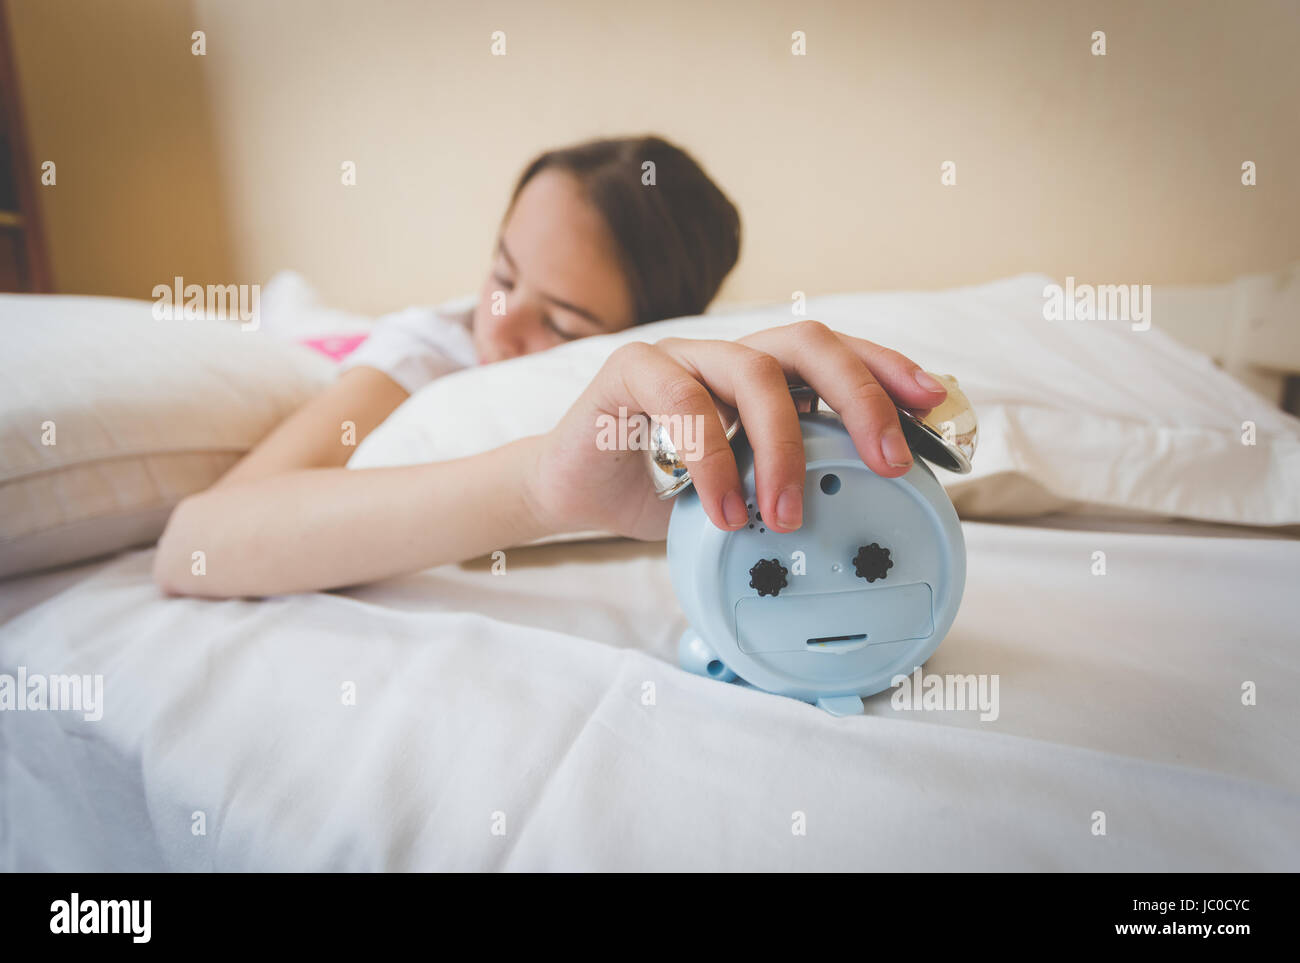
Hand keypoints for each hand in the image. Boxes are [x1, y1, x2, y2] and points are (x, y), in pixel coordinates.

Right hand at [523, 320, 948, 541]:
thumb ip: (792, 484)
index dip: (890, 371)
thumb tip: (869, 515)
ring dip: (782, 448)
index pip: (838, 355)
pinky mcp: (630, 369)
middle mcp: (729, 355)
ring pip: (753, 372)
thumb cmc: (664, 491)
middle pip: (809, 342)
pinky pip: (683, 399)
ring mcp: (681, 354)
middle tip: (886, 463)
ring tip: (784, 518)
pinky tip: (723, 512)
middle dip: (860, 397)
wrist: (574, 493)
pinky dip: (712, 458)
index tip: (935, 406)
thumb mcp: (744, 492)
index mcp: (764, 375)